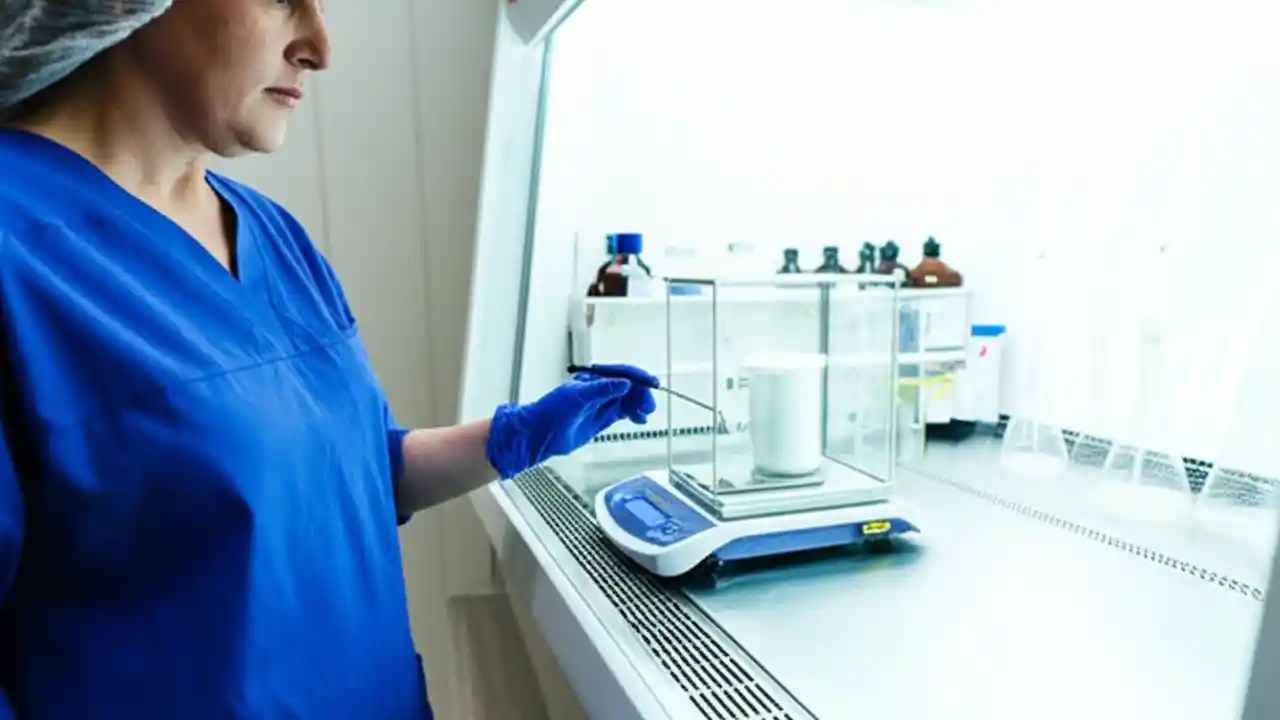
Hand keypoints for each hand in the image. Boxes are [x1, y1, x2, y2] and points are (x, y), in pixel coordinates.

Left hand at [486, 369, 656, 478]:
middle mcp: (599, 389)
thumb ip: (602, 390)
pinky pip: (623, 412)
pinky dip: (634, 414)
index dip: (637, 377)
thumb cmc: (550, 411)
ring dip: (639, 404)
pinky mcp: (601, 419)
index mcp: (593, 378)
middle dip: (641, 393)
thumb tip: (624, 383)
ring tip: (644, 414)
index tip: (650, 384)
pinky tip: (640, 419)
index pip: (620, 373)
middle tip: (648, 405)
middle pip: (628, 386)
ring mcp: (601, 404)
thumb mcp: (577, 397)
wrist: (538, 434)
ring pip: (628, 400)